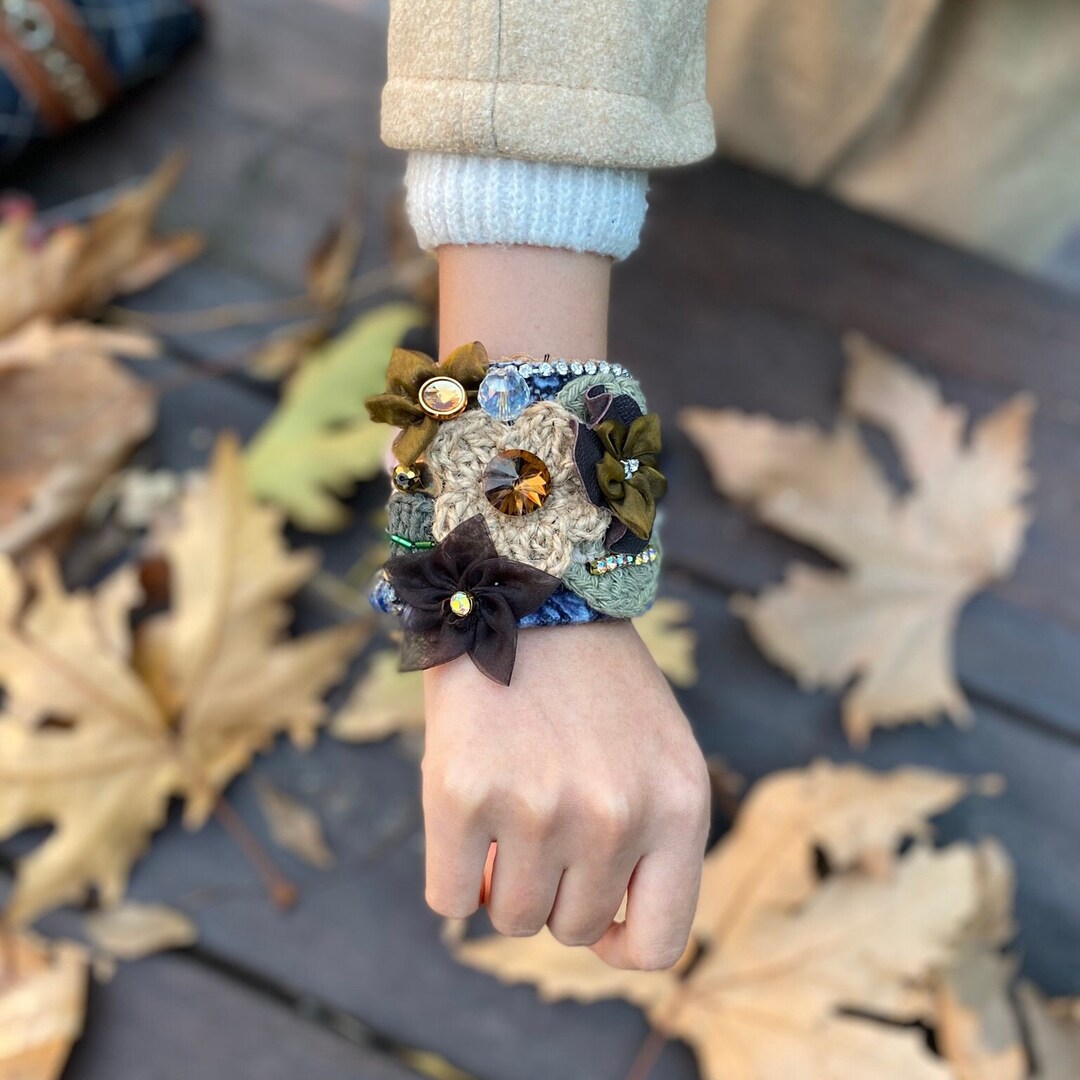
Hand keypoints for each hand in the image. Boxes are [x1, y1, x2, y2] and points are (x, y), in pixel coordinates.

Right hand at [421, 619, 710, 968]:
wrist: (527, 590)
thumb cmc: (594, 681)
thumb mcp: (658, 754)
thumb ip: (653, 842)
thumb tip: (605, 933)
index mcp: (679, 807)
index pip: (659, 943)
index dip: (619, 943)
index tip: (596, 921)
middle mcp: (615, 817)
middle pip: (572, 929)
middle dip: (552, 891)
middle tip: (539, 826)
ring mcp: (537, 809)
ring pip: (510, 917)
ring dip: (501, 882)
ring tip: (504, 815)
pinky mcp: (461, 793)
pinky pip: (450, 898)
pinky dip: (453, 877)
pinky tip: (464, 823)